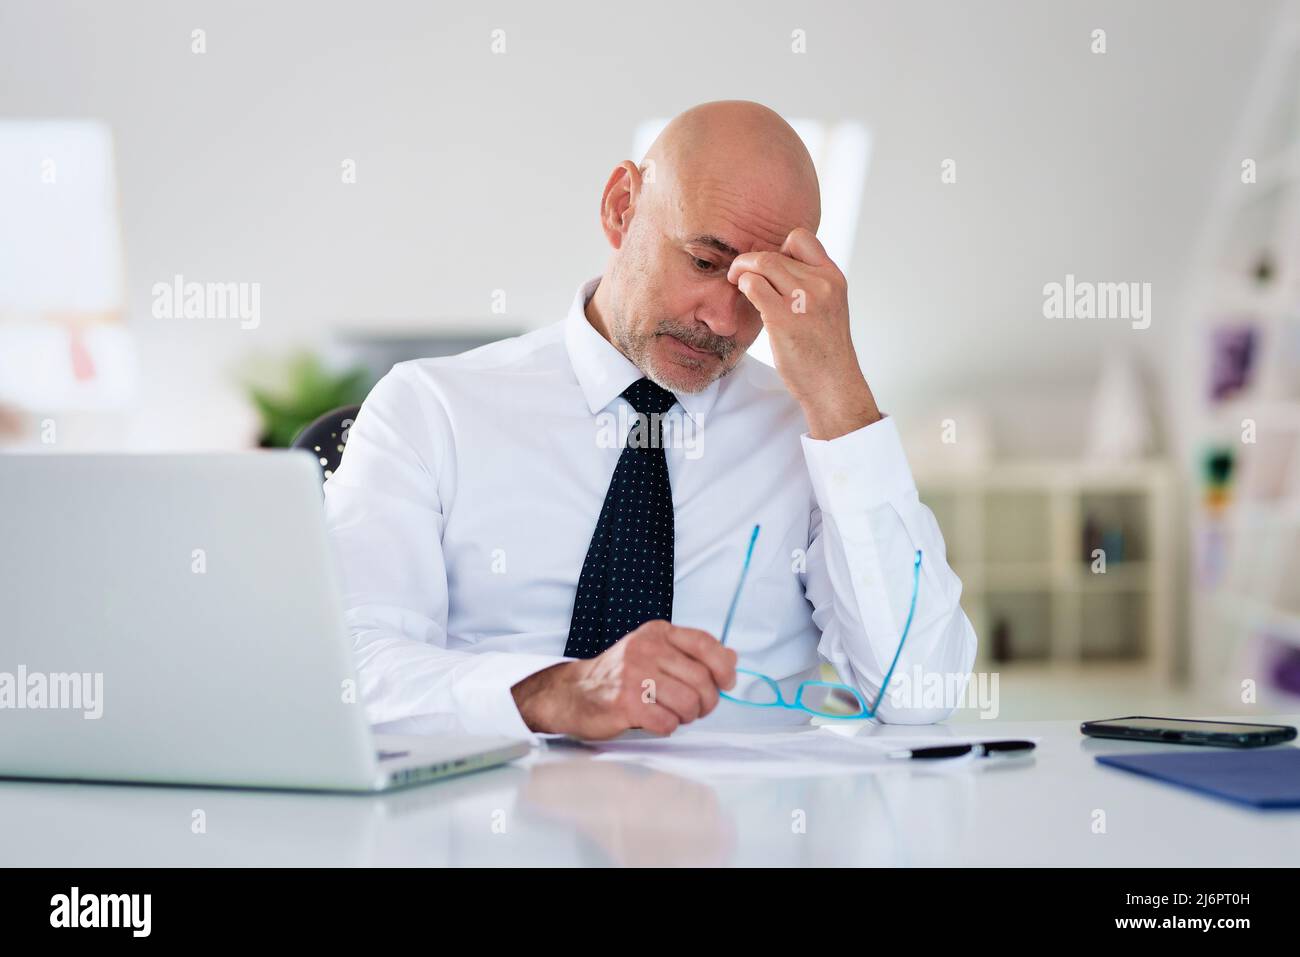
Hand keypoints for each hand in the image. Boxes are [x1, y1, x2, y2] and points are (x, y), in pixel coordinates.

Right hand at [511, 620, 737, 738]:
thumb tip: (732, 658)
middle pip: (701, 679)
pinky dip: (667, 727)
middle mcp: (646, 649)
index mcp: (657, 633)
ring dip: (687, 716)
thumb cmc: (619, 675)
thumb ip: (692, 654)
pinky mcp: (625, 703)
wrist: (573, 692)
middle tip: (696, 708)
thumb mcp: (655, 653)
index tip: (727, 682)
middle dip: (706, 701)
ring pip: (688, 703)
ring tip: (673, 713)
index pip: (704, 643)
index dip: (723, 666)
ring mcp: (634, 675)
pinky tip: (654, 720)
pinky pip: (667, 722)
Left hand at [727, 227, 881, 438]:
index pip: (801, 239)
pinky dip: (743, 286)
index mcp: (833, 278)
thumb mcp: (830, 308)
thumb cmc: (826, 353)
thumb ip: (812, 286)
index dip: (779, 247)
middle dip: (751, 261)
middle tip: (740, 274)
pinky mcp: (783, 318)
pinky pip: (753, 286)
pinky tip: (744, 297)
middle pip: (775, 252)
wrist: (834, 385)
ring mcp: (803, 299)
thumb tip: (780, 271)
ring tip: (737, 282)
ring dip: (742, 270)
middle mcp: (821, 284)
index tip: (771, 267)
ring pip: (762, 263)